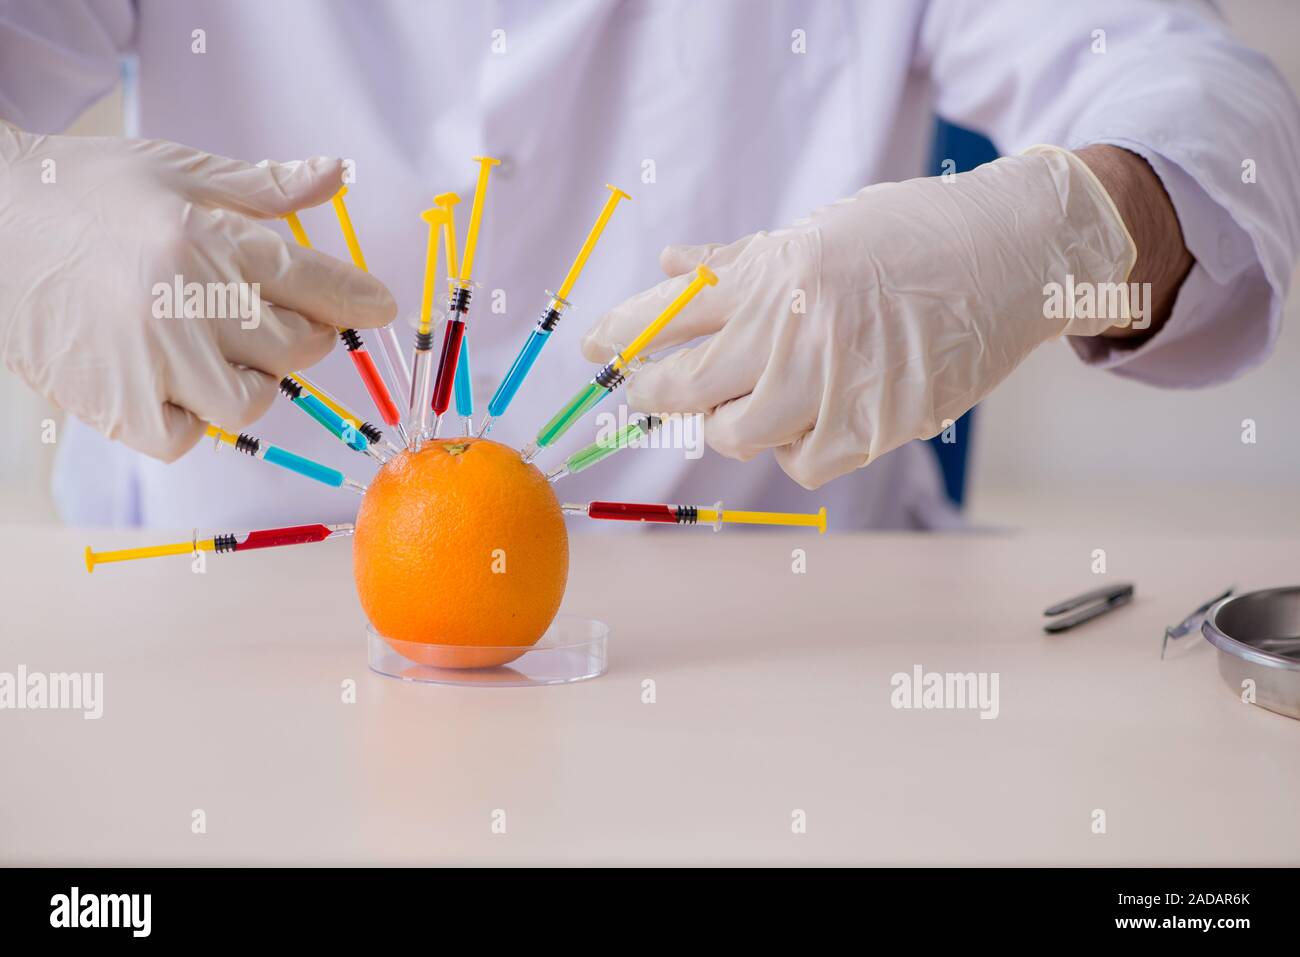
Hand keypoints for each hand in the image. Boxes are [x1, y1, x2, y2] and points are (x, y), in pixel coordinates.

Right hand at [0, 123, 395, 460]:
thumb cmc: (89, 190)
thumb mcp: (180, 169)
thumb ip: (266, 186)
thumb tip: (339, 174)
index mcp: (209, 240)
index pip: (315, 282)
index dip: (357, 299)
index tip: (378, 307)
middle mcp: (186, 303)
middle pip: (294, 348)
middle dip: (299, 335)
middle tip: (274, 319)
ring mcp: (151, 359)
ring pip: (250, 401)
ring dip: (252, 382)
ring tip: (223, 352)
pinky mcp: (115, 404)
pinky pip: (186, 436)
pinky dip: (191, 417)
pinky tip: (174, 381)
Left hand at [582, 147, 1135, 488]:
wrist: (1013, 253)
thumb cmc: (912, 234)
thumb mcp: (819, 231)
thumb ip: (739, 259)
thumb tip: (670, 262)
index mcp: (775, 274)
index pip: (669, 312)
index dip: (619, 335)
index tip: (591, 348)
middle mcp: (793, 330)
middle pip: (683, 387)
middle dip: (652, 392)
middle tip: (646, 390)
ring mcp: (834, 383)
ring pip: (736, 435)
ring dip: (728, 423)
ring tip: (746, 400)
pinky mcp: (877, 425)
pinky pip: (802, 463)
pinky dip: (794, 449)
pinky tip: (809, 420)